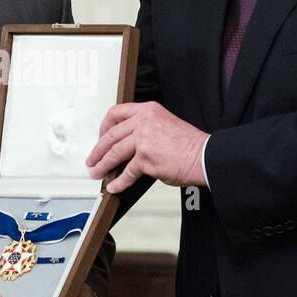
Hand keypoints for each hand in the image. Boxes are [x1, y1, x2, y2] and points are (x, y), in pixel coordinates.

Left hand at [86, 101, 208, 193]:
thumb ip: (144, 129)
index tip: (101, 137)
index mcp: (148, 110)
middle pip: (111, 135)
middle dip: (98, 150)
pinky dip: (119, 182)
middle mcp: (143, 121)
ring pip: (114, 153)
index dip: (104, 126)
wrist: (204, 155)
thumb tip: (125, 145)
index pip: (116, 113)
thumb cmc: (188, 144)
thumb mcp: (164, 124)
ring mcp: (143, 139)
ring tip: (98, 173)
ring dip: (103, 166)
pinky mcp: (146, 158)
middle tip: (92, 159)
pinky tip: (115, 186)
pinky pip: (127, 172)